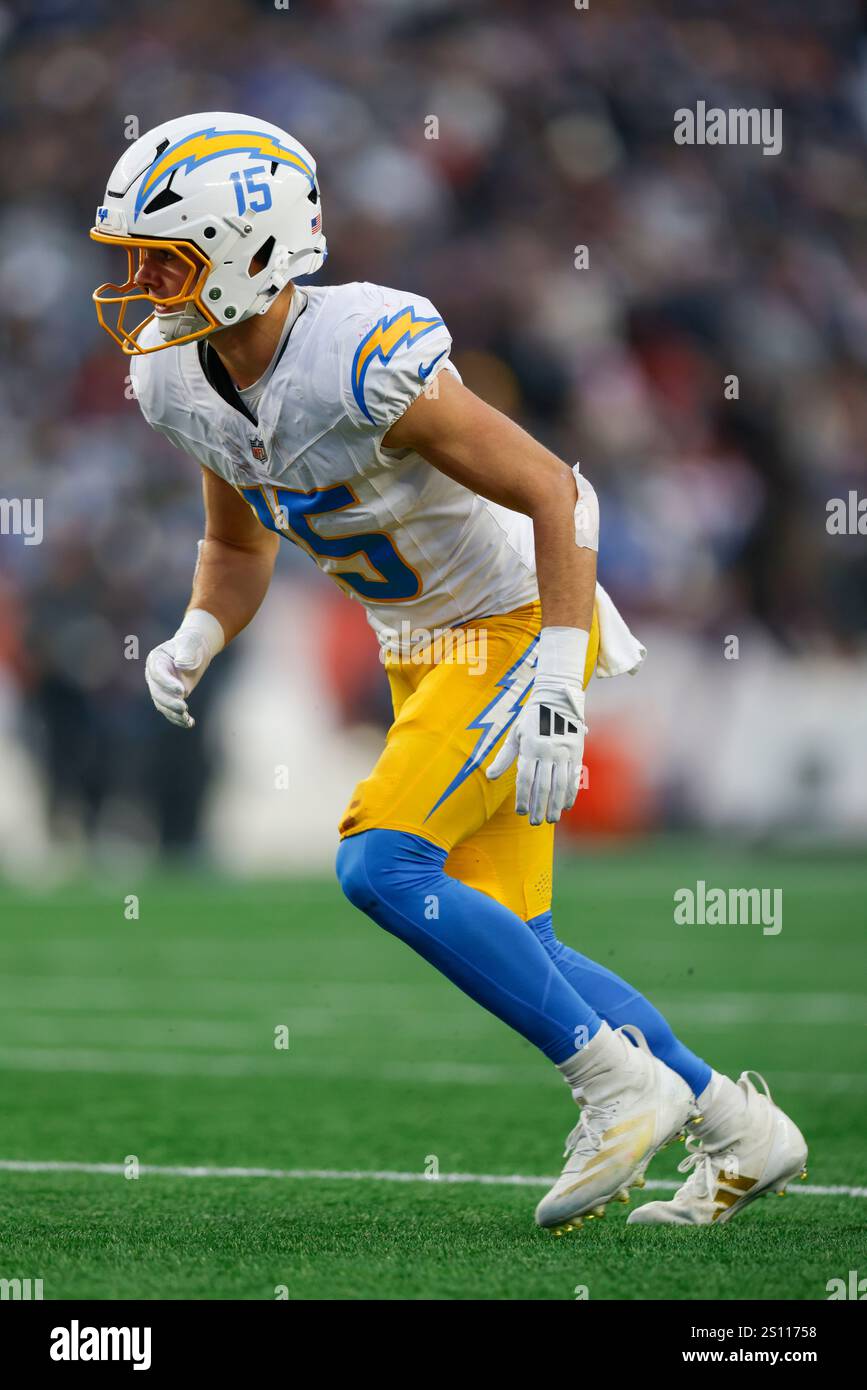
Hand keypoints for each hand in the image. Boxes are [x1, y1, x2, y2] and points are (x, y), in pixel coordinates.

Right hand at [145, 631, 210, 728]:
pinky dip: (178, 719)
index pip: (157, 674)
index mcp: (156, 660)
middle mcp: (154, 676)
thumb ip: (186, 652)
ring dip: (173, 713)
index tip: (182, 690)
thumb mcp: (190, 643)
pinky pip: (170, 711)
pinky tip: (189, 723)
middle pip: (157, 692)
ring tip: (186, 719)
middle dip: (169, 701)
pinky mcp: (169, 697)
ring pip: (162, 704)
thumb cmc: (191, 643)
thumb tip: (182, 665)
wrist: (194, 650)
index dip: (167, 683)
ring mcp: (160, 688)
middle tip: (183, 707)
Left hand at [486, 628, 587, 824]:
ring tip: (551, 819)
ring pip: (560, 785)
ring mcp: (564, 753)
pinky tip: (566, 806)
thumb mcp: (515, 734)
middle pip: (543, 786)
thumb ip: (504, 757)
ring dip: (555, 805)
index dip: (523, 798)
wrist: (557, 698)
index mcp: (530, 747)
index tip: (521, 812)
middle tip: (535, 822)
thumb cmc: (531, 718)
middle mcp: (548, 752)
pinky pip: (574, 777)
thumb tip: (490, 776)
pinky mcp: (577, 752)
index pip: (525, 779)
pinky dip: (570, 793)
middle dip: (539, 807)